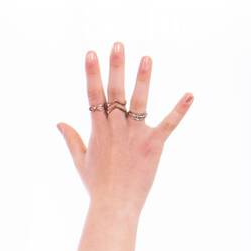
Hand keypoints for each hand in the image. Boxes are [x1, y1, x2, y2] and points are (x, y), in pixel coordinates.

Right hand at [56, 42, 192, 216]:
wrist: (114, 206)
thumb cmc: (97, 186)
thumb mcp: (80, 161)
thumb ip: (71, 139)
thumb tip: (59, 122)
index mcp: (98, 130)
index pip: (94, 95)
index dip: (92, 73)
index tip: (90, 53)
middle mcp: (115, 128)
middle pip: (115, 92)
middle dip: (116, 67)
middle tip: (118, 44)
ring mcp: (134, 135)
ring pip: (139, 101)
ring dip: (143, 79)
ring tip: (146, 58)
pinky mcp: (153, 144)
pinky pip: (168, 124)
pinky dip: (180, 110)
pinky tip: (190, 94)